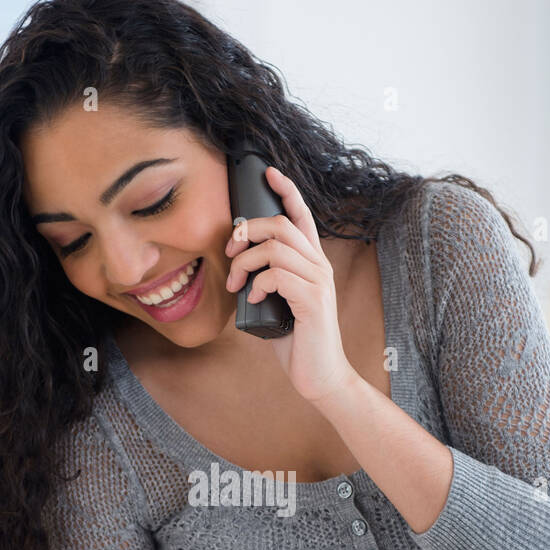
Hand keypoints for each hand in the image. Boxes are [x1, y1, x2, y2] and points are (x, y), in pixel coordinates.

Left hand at [223, 165, 357, 403]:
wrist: (321, 376)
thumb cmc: (297, 340)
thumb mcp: (278, 304)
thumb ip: (267, 281)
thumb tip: (239, 268)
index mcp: (312, 263)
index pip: (302, 216)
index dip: (287, 191)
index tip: (269, 173)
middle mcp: (319, 267)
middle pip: (281, 225)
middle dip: (247, 231)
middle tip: (229, 252)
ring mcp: (318, 283)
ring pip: (276, 248)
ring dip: (246, 263)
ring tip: (236, 285)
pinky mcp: (313, 301)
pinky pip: (279, 275)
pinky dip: (258, 284)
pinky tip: (252, 300)